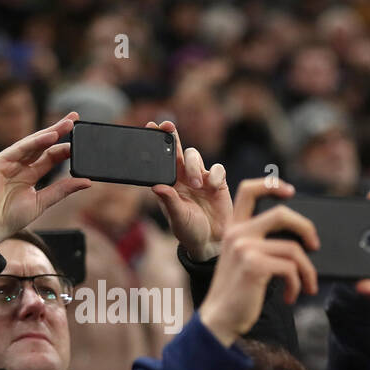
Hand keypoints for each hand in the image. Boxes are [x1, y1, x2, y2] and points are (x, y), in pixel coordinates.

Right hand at [0, 113, 90, 254]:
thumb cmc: (11, 216)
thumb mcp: (43, 201)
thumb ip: (63, 189)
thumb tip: (87, 181)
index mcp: (30, 173)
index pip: (51, 156)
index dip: (66, 147)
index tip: (83, 140)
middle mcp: (20, 164)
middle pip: (43, 144)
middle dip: (59, 131)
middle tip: (76, 119)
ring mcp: (8, 162)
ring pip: (32, 143)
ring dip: (50, 132)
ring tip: (67, 124)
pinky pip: (19, 149)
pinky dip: (34, 142)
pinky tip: (50, 136)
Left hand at [147, 120, 231, 261]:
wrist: (211, 243)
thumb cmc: (189, 231)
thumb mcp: (177, 218)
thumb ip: (169, 201)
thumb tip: (157, 186)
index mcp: (170, 183)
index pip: (161, 159)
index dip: (157, 142)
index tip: (150, 126)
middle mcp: (184, 177)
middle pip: (178, 150)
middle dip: (172, 136)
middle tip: (167, 126)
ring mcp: (201, 179)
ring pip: (195, 157)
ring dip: (193, 166)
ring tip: (195, 184)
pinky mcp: (218, 184)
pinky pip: (217, 169)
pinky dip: (214, 175)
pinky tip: (211, 187)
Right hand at [198, 178, 318, 346]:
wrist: (220, 320)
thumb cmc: (239, 294)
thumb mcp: (247, 262)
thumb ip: (262, 245)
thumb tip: (302, 240)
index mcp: (234, 228)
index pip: (248, 190)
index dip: (271, 185)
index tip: (291, 192)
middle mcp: (237, 233)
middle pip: (282, 214)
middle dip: (307, 228)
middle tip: (316, 246)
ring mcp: (244, 248)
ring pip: (294, 249)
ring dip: (308, 271)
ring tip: (308, 286)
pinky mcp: (254, 265)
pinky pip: (291, 268)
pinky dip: (298, 285)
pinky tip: (291, 296)